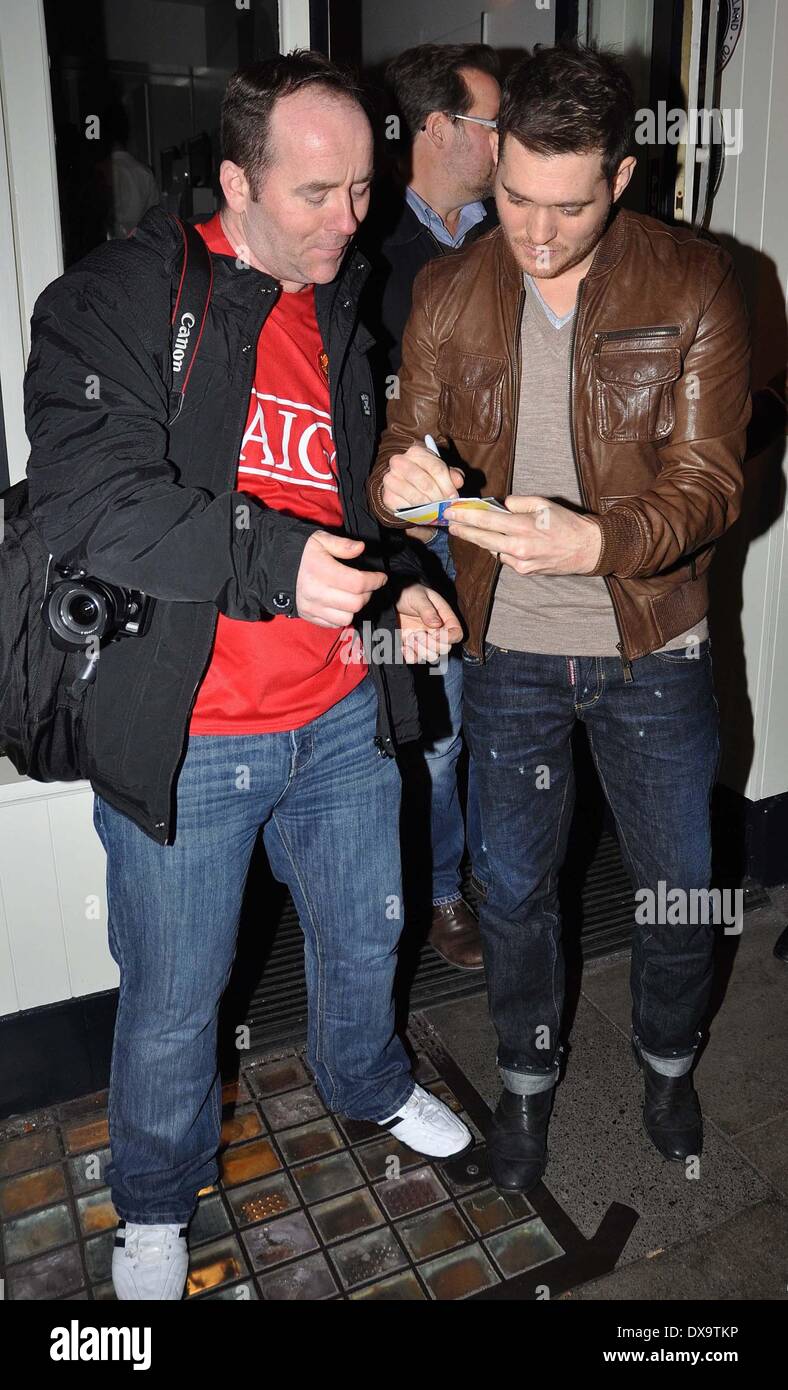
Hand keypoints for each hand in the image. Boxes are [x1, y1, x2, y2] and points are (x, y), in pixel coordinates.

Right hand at [295, 531, 386, 627]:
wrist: (273, 566)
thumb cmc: (299, 551)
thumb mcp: (319, 539)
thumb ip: (341, 544)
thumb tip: (361, 548)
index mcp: (321, 570)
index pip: (357, 583)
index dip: (374, 581)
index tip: (381, 577)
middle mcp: (316, 592)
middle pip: (355, 603)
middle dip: (368, 594)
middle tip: (367, 585)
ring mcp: (311, 607)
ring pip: (347, 617)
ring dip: (355, 607)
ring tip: (354, 595)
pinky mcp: (308, 616)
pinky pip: (333, 624)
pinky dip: (342, 616)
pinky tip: (341, 603)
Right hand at [381, 442, 464, 513]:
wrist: (401, 488)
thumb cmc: (425, 477)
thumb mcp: (440, 473)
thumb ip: (451, 475)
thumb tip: (458, 481)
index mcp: (416, 452)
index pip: (436, 467)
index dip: (447, 484)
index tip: (454, 496)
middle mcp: (400, 462)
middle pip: (425, 482)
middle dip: (438, 496)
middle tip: (446, 506)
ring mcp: (390, 479)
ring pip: (415, 495)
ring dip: (429, 506)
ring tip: (438, 510)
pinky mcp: (387, 496)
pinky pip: (406, 506)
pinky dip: (418, 512)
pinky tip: (425, 512)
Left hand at [395, 584, 462, 662]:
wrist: (392, 598)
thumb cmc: (409, 593)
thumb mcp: (418, 597)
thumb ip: (427, 610)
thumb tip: (437, 625)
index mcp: (444, 618)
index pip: (457, 634)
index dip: (448, 638)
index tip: (433, 633)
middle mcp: (438, 631)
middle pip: (445, 649)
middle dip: (431, 644)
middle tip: (417, 633)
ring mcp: (425, 640)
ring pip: (433, 657)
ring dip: (421, 651)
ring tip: (410, 637)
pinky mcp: (413, 646)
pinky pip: (416, 659)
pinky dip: (410, 656)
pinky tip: (403, 646)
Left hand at [444, 495, 602, 574]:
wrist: (587, 548)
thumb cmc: (567, 523)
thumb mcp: (543, 504)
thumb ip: (517, 503)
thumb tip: (499, 505)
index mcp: (522, 526)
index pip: (486, 520)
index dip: (465, 516)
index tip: (451, 512)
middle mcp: (519, 547)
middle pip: (482, 539)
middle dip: (464, 530)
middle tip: (450, 523)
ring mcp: (521, 562)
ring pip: (492, 550)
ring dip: (481, 540)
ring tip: (470, 529)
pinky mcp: (525, 571)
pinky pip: (505, 559)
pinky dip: (501, 549)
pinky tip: (501, 542)